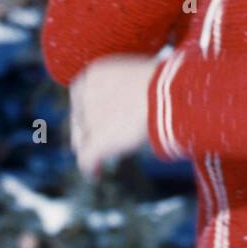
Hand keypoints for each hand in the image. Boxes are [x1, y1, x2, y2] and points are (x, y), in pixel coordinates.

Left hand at [69, 52, 160, 179]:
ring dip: (89, 148)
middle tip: (101, 138)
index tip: (98, 117)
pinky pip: (87, 159)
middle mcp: (86, 95)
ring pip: (80, 140)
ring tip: (97, 159)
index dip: (87, 108)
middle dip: (88, 129)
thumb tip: (138, 96)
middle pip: (79, 118)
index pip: (80, 95)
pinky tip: (96, 173)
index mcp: (94, 74)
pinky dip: (91, 168)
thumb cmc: (164, 80)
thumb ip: (127, 86)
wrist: (167, 93)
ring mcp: (90, 120)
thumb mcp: (138, 74)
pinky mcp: (98, 142)